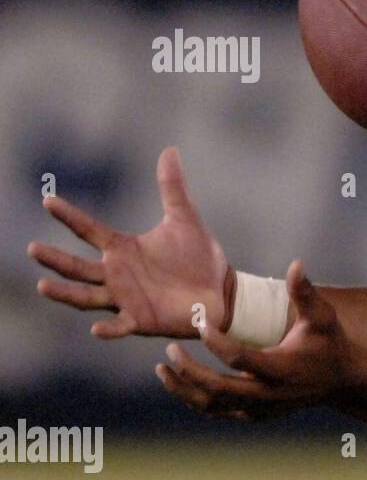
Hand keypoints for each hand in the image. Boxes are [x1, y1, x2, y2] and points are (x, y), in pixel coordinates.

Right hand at [29, 146, 229, 338]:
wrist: (220, 291)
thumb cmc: (200, 257)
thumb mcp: (184, 218)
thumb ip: (173, 187)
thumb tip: (169, 150)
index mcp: (123, 249)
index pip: (89, 230)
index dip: (69, 216)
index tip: (48, 200)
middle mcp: (117, 274)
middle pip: (78, 267)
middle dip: (55, 259)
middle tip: (33, 249)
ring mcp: (125, 299)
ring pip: (87, 297)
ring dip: (66, 293)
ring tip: (43, 285)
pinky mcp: (140, 320)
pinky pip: (119, 326)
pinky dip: (108, 329)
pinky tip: (95, 329)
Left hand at [156, 260, 352, 418]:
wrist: (341, 382)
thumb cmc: (329, 344)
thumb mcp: (322, 317)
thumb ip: (305, 292)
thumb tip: (296, 263)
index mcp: (281, 369)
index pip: (239, 359)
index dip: (216, 341)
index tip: (200, 321)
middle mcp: (268, 394)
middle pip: (217, 389)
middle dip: (189, 371)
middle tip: (170, 349)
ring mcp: (259, 409)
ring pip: (212, 406)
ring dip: (184, 389)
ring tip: (163, 369)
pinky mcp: (254, 415)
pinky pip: (218, 410)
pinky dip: (196, 398)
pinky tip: (180, 381)